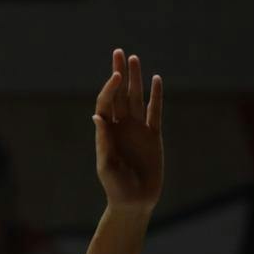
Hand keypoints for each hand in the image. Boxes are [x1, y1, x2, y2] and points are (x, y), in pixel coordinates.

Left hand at [93, 48, 163, 211]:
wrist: (134, 201)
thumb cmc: (115, 187)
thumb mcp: (106, 166)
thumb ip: (103, 142)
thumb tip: (96, 116)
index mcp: (106, 131)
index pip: (106, 104)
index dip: (110, 89)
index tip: (116, 76)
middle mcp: (120, 126)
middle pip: (119, 94)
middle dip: (119, 74)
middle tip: (119, 52)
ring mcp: (137, 129)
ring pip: (136, 98)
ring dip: (136, 79)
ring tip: (135, 58)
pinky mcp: (153, 135)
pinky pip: (155, 112)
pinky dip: (156, 96)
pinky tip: (156, 80)